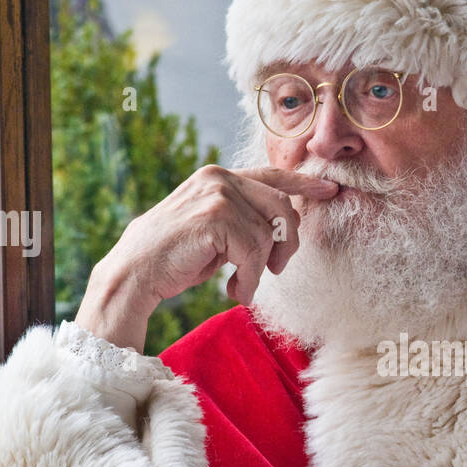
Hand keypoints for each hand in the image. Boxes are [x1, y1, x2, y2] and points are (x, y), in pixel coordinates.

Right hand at [76, 164, 337, 350]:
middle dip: (286, 244)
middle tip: (275, 269)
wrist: (136, 271)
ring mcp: (217, 194)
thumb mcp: (215, 229)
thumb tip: (285, 223)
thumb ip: (244, 217)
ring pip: (268, 235)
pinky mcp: (215, 217)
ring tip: (241, 285)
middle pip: (282, 208)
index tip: (329, 190)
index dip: (303, 185)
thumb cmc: (176, 256)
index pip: (272, 176)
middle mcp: (219, 177)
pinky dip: (249, 278)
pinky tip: (233, 289)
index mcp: (219, 176)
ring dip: (259, 270)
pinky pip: (254, 253)